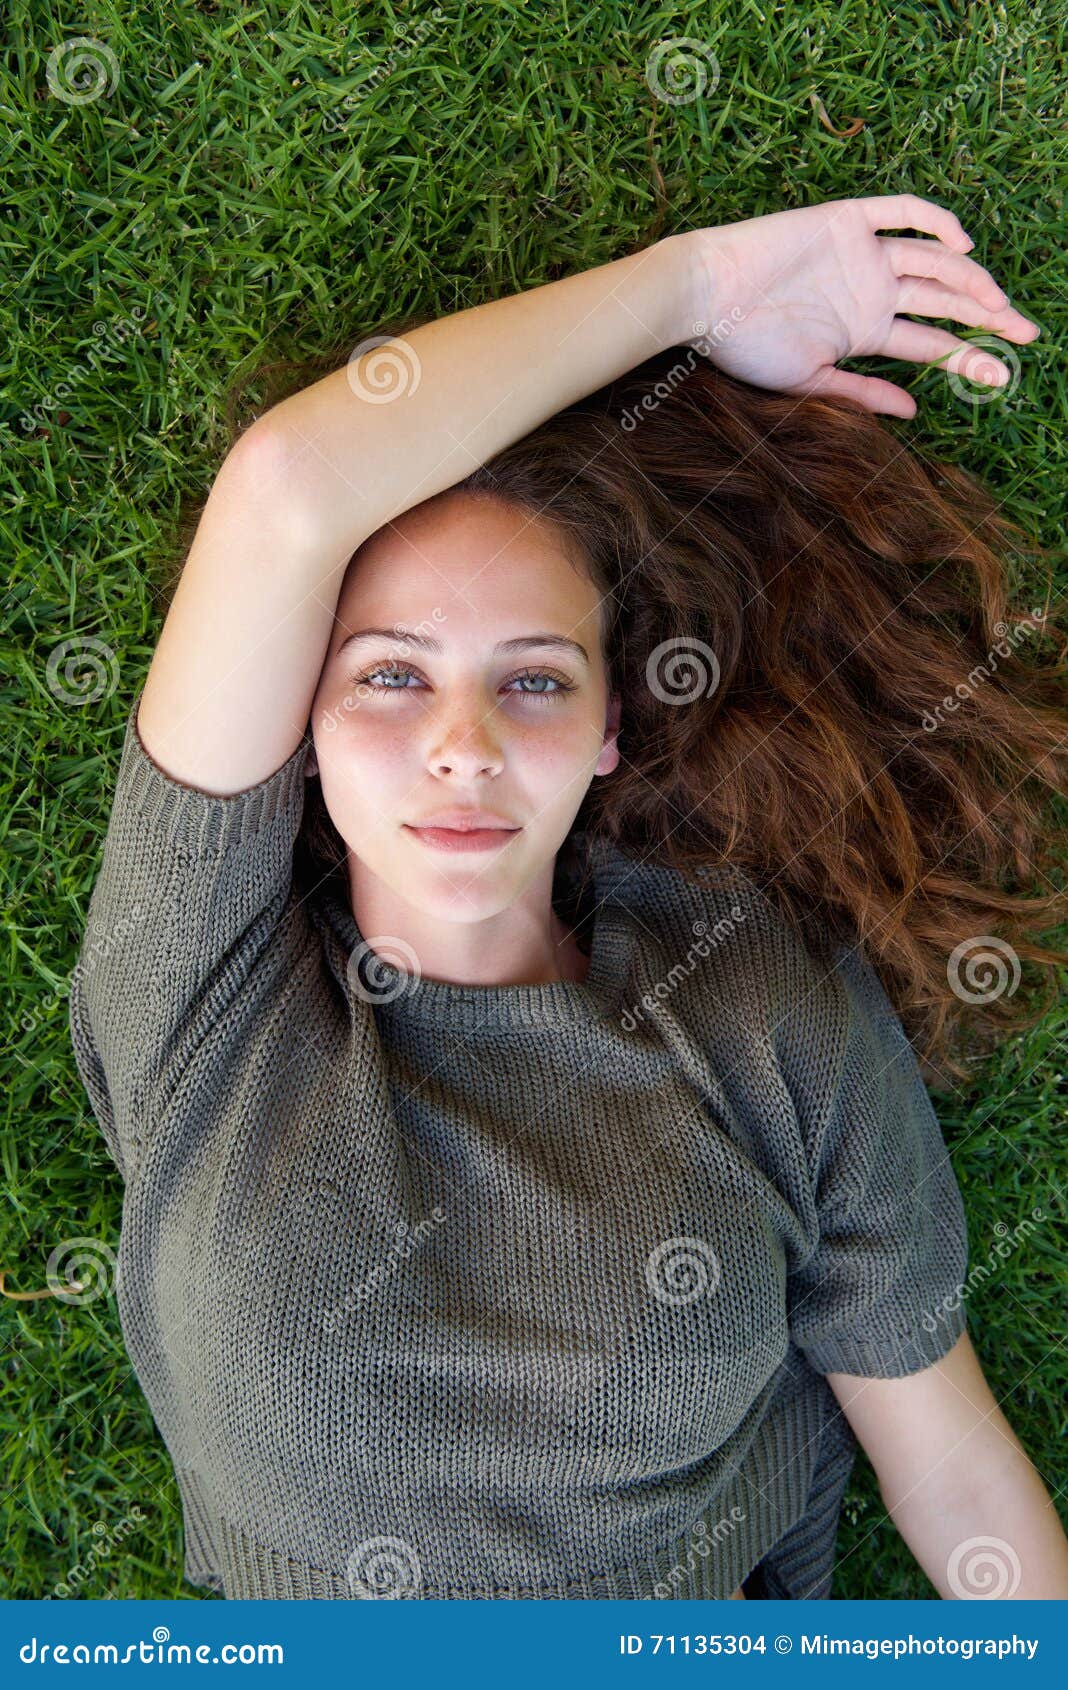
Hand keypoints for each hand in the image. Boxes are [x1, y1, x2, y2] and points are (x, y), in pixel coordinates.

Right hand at [684, 193, 1040, 416]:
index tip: (1004, 378)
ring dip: (971, 279)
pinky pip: (900, 212)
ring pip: (934, 261)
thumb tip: (915, 410)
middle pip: (944, 300)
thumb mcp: (807, 381)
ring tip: (999, 304)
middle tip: (1025, 334)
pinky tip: (962, 243)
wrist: (703, 296)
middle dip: (987, 317)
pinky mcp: (846, 220)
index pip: (929, 344)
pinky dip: (934, 220)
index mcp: (864, 330)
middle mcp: (871, 290)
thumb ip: (861, 392)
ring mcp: (862, 255)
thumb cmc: (742, 345)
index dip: (968, 359)